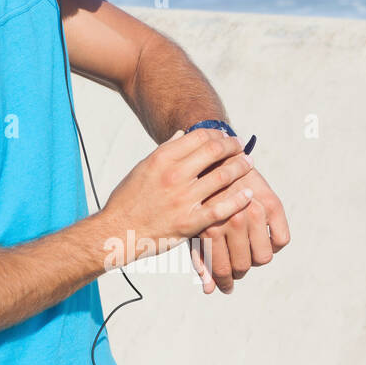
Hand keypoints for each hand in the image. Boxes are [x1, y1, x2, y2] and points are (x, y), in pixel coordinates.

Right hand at [100, 128, 255, 268]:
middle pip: (213, 152)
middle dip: (232, 147)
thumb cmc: (128, 199)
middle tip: (241, 147)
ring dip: (240, 168)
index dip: (217, 134)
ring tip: (248, 165)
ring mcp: (182, 199)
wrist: (117, 231)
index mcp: (160, 159)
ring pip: (222, 177)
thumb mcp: (142, 168)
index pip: (198, 137)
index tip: (225, 136)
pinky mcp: (189, 222)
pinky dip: (238, 200)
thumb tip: (182, 134)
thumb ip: (164, 151)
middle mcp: (173, 176)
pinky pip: (221, 209)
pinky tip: (248, 195)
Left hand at [189, 164, 291, 293]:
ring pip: (264, 257)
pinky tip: (265, 237)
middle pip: (244, 266)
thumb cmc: (201, 194)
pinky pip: (282, 240)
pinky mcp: (272, 203)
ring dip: (256, 258)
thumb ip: (200, 256)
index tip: (226, 287)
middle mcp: (232, 220)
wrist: (216, 155)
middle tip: (237, 265)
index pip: (221, 268)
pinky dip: (275, 243)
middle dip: (239, 270)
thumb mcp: (195, 222)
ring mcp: (254, 211)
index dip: (224, 282)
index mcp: (209, 225)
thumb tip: (210, 290)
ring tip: (249, 250)